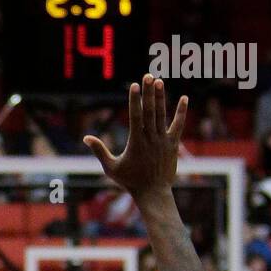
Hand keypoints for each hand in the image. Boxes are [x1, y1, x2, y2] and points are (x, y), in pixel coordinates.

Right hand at [83, 75, 186, 202]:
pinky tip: (184, 98)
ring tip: (159, 81)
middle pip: (150, 111)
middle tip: (148, 76)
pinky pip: (178, 125)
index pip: (136, 116)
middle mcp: (151, 138)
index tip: (135, 85)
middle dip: (149, 92)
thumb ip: (100, 151)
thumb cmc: (130, 182)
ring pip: (162, 115)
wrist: (153, 193)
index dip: (135, 100)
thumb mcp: (111, 168)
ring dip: (160, 98)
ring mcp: (163, 140)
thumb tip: (86, 138)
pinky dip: (181, 112)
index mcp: (136, 142)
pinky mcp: (173, 144)